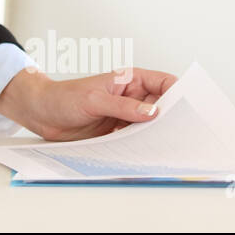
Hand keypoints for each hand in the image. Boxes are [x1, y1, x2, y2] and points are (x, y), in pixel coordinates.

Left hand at [0, 65, 177, 140]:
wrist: (41, 114)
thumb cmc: (63, 98)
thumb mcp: (94, 100)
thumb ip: (124, 106)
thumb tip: (153, 112)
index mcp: (129, 80)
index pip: (163, 82)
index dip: (180, 92)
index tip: (192, 107)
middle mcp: (131, 97)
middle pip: (162, 106)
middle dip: (174, 118)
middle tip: (186, 133)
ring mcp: (125, 116)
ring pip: (151, 126)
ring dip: (159, 135)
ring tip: (172, 147)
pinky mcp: (117, 132)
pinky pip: (137, 139)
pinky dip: (144, 145)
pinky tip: (151, 154)